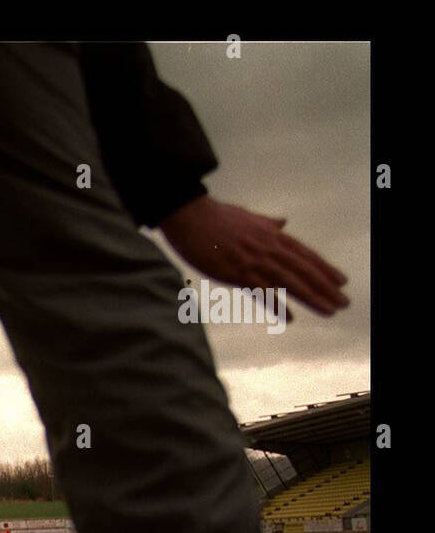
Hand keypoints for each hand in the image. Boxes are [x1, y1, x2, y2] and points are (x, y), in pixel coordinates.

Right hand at [159, 195, 348, 321]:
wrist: (189, 215)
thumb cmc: (214, 215)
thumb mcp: (247, 216)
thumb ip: (267, 222)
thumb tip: (283, 221)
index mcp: (271, 234)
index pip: (305, 254)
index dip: (324, 269)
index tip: (341, 281)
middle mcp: (267, 247)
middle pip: (303, 270)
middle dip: (325, 287)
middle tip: (343, 302)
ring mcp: (253, 260)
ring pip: (289, 281)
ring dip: (312, 297)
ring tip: (329, 310)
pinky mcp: (235, 272)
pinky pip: (261, 291)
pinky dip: (277, 304)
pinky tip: (289, 317)